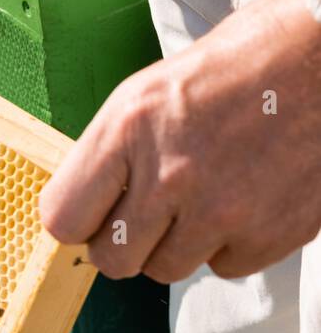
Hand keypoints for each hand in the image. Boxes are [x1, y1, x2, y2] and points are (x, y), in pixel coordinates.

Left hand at [40, 0, 320, 282]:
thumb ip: (114, 151)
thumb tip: (86, 204)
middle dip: (124, 242)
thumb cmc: (245, 62)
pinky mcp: (270, 234)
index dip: (77, 220)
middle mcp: (169, 174)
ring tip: (203, 198)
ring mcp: (221, 210)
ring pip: (165, 269)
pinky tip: (245, 200)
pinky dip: (230, 245)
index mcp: (128, 129)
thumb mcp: (153, 90)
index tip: (93, 214)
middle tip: (148, 214)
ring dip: (177, 243)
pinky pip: (224, 267)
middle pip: (111, 259)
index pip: (62, 219)